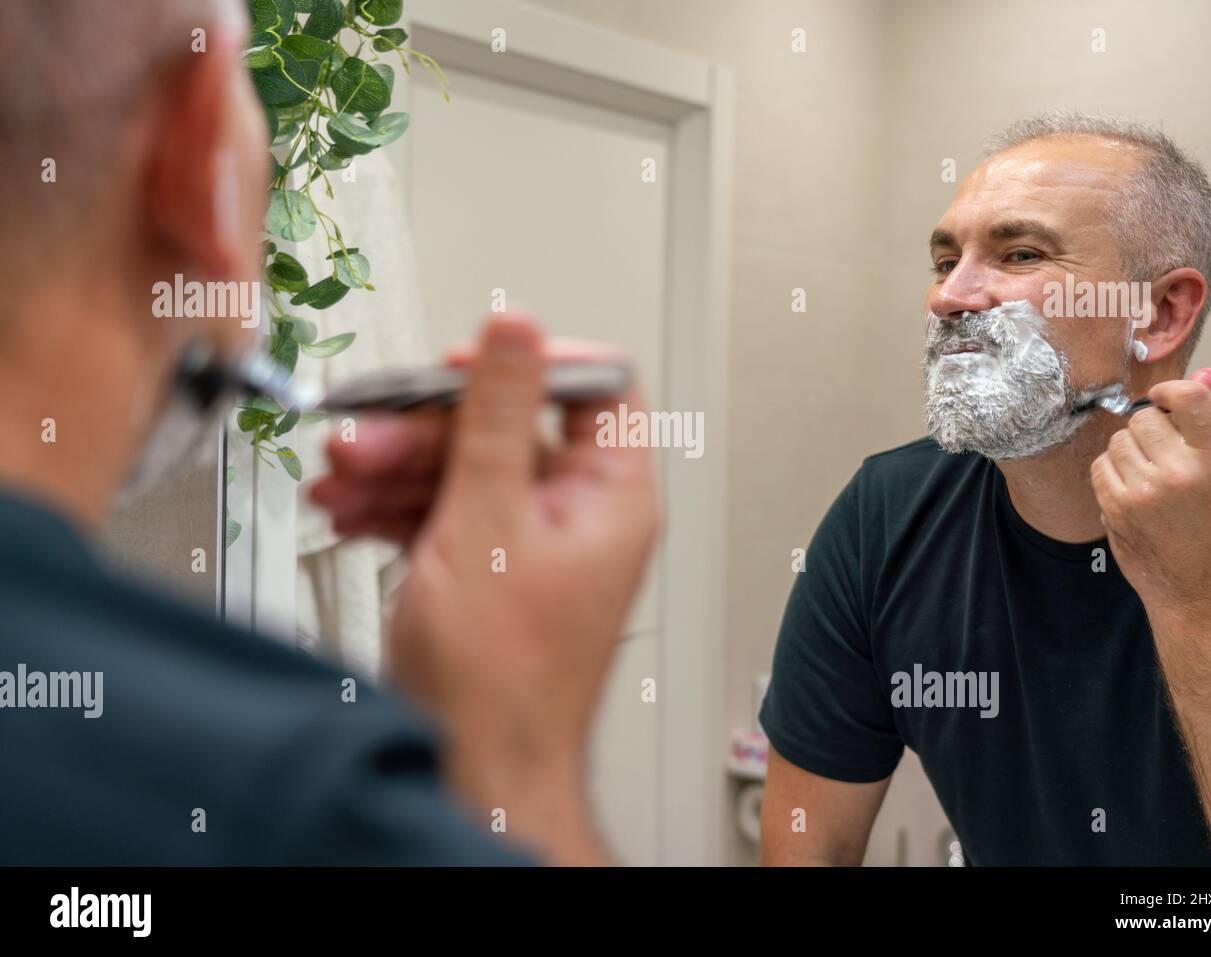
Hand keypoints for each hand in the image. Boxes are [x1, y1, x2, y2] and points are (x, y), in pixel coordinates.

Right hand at [378, 313, 659, 860]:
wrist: (473, 767)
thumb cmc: (500, 679)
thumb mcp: (487, 521)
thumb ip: (497, 417)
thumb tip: (516, 330)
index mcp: (610, 494)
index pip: (597, 388)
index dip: (531, 365)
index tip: (465, 367)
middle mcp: (578, 512)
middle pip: (508, 425)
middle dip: (425, 428)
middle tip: (363, 436)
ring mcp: (531, 540)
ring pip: (465, 466)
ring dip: (395, 465)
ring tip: (341, 478)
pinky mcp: (488, 565)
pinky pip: (446, 508)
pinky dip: (396, 505)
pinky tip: (350, 509)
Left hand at [1089, 368, 1210, 611]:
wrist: (1196, 587)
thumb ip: (1207, 424)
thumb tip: (1203, 373)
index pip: (1189, 398)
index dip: (1170, 390)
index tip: (1164, 399)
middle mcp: (1178, 475)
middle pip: (1144, 418)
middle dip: (1149, 428)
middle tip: (1162, 453)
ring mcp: (1143, 492)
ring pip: (1118, 440)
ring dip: (1128, 451)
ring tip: (1149, 476)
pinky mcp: (1115, 507)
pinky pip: (1100, 465)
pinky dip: (1111, 472)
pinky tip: (1131, 491)